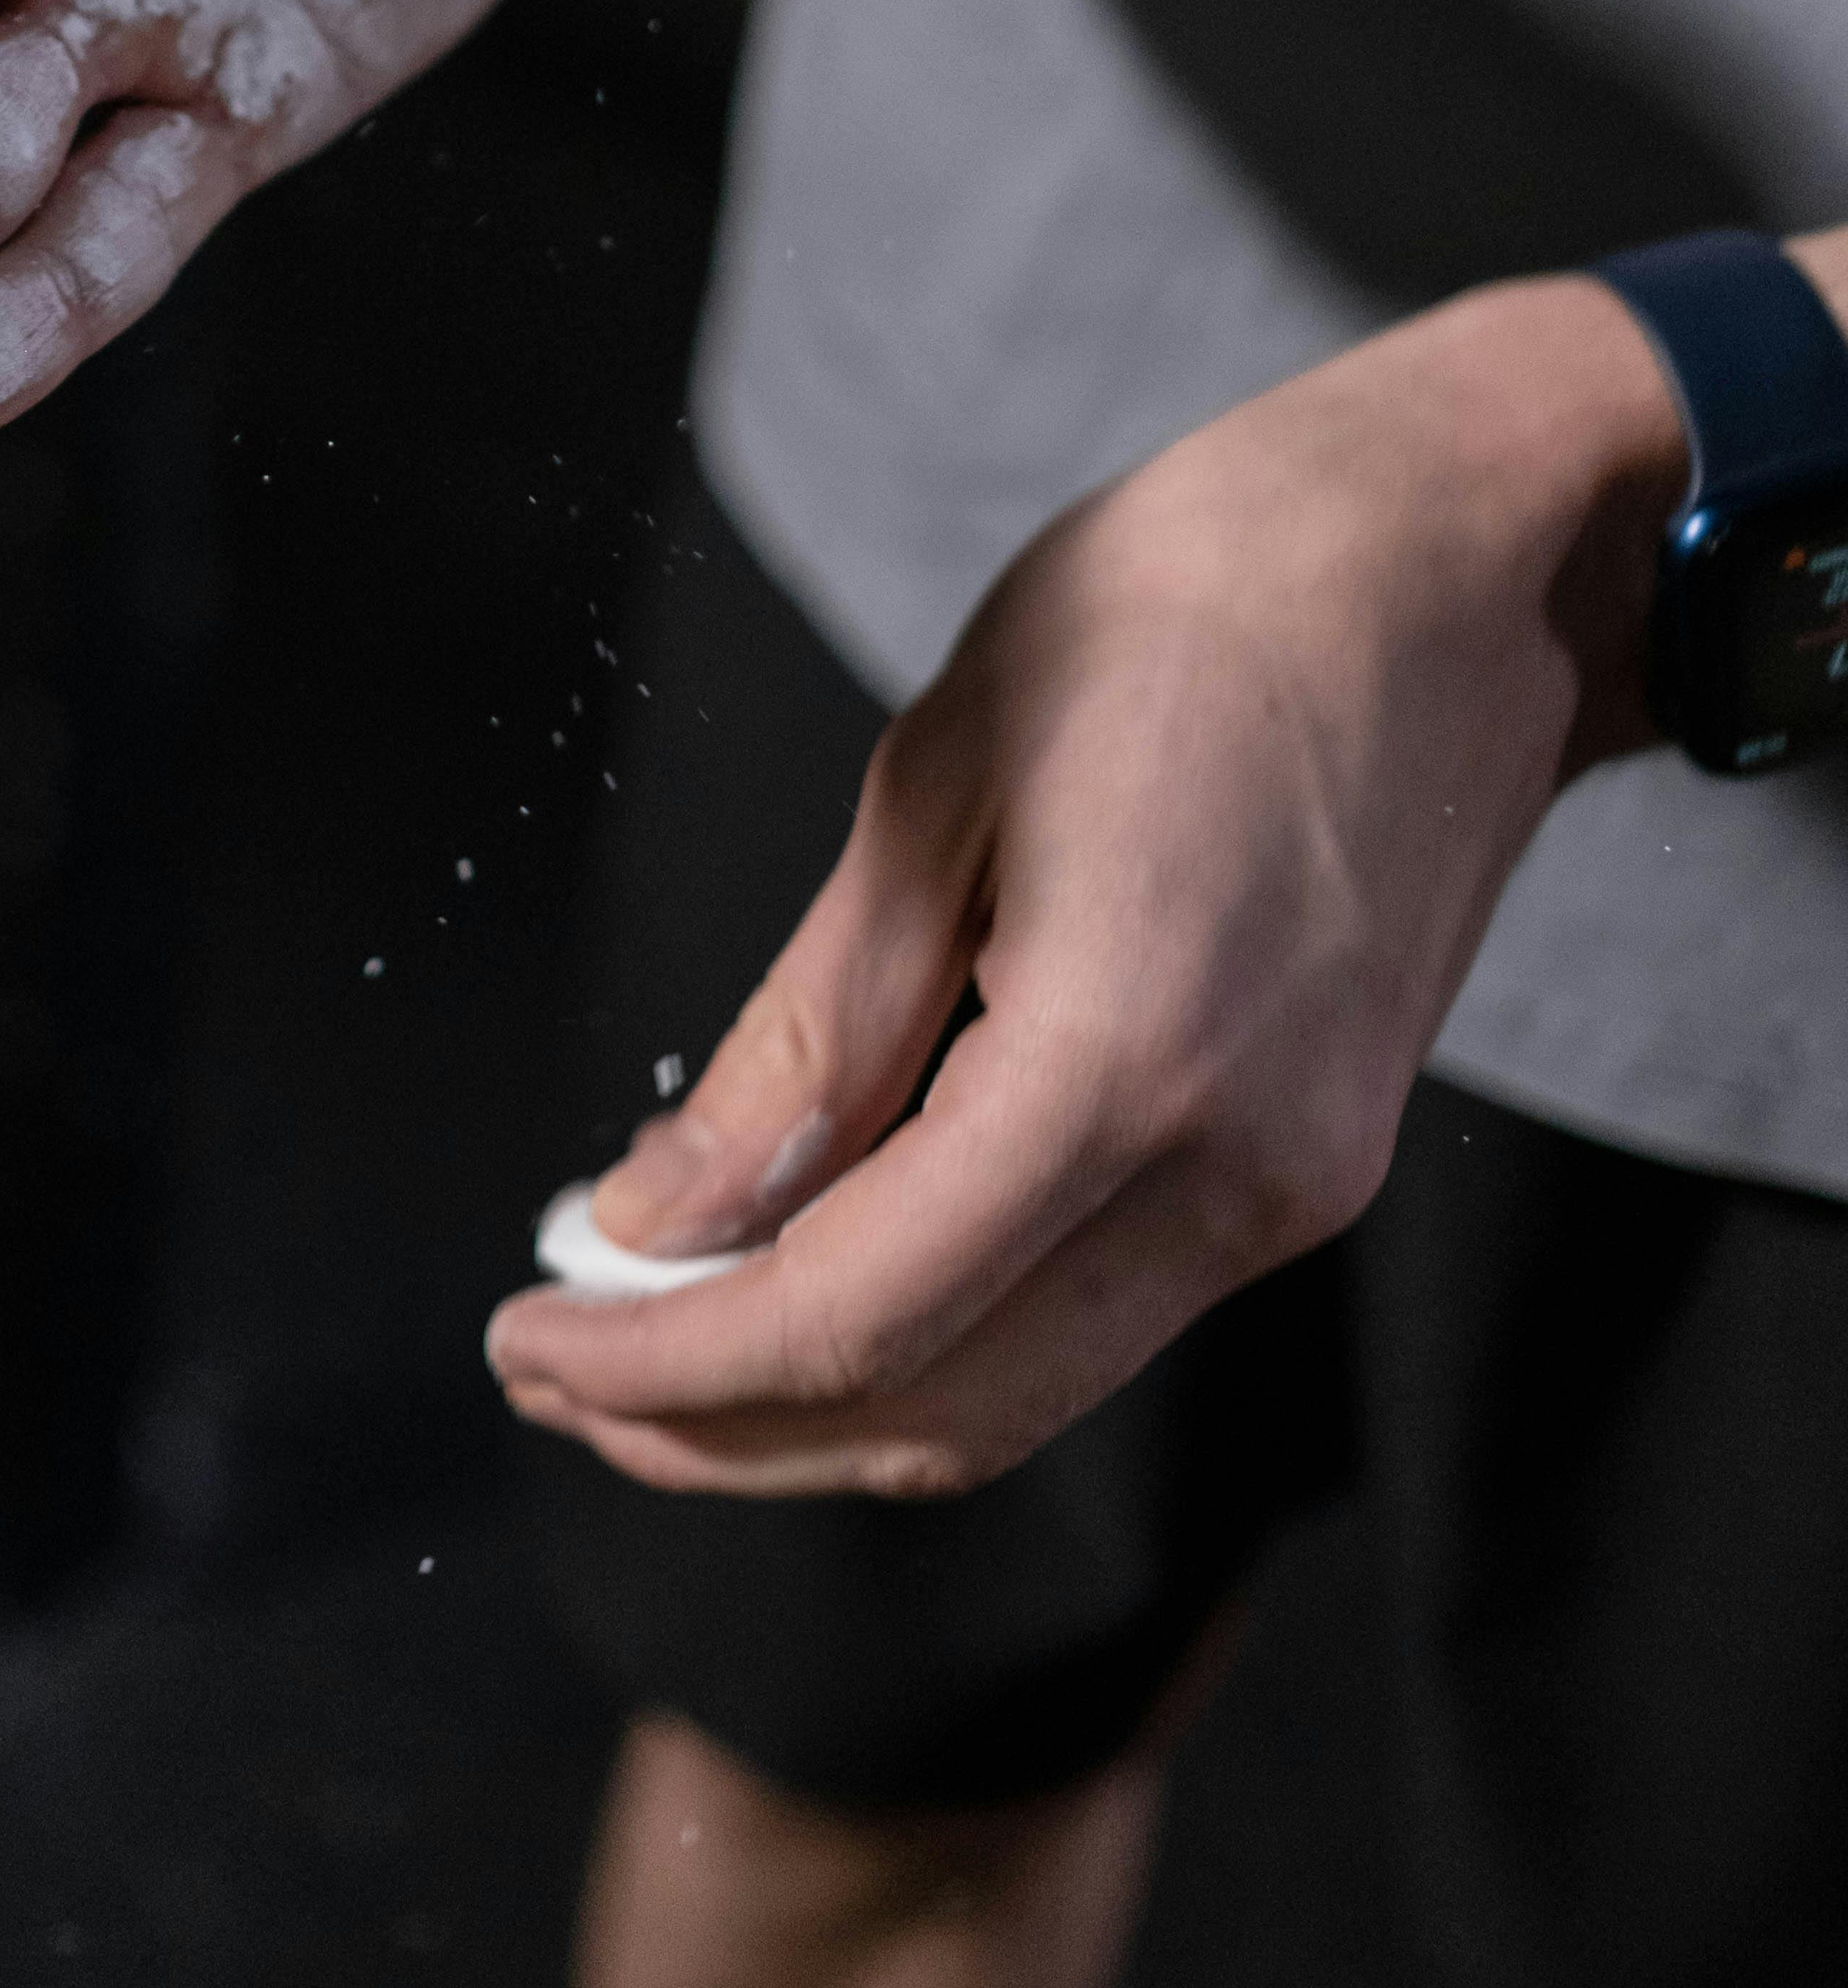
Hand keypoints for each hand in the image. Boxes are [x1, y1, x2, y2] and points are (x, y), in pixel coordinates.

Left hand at [488, 274, 1685, 1495]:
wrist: (1461, 560)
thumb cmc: (1197, 600)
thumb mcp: (935, 780)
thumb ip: (805, 1037)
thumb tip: (654, 1220)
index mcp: (1124, 1059)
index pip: (850, 1318)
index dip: (664, 1369)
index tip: (525, 1344)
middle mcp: (1234, 1174)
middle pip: (938, 1414)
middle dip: (721, 1427)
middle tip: (557, 1366)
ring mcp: (1296, 1187)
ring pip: (1020, 1395)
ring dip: (823, 1401)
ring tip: (655, 1329)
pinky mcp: (1313, 1167)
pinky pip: (1095, 1313)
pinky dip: (937, 1323)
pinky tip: (821, 1249)